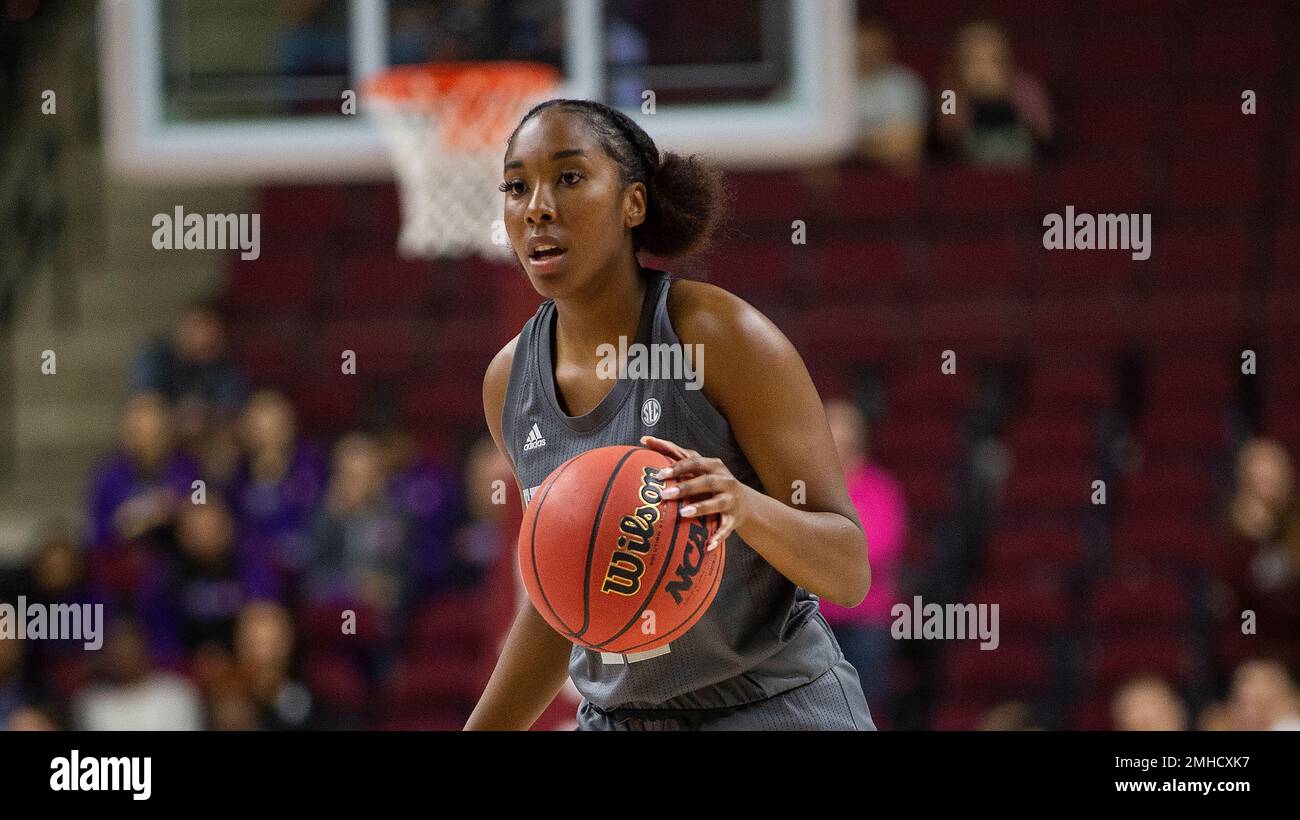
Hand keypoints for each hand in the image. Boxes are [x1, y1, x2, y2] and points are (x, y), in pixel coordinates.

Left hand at [639, 435, 749, 551]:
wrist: (746, 504)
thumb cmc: (713, 484)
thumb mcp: (700, 470)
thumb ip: (676, 458)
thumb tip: (644, 440)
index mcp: (713, 466)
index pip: (693, 461)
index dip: (676, 466)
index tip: (658, 474)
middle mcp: (724, 480)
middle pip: (704, 481)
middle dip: (685, 487)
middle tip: (664, 494)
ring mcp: (730, 499)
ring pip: (716, 503)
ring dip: (700, 508)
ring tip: (683, 513)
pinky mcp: (734, 518)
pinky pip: (726, 528)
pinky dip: (718, 536)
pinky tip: (708, 546)